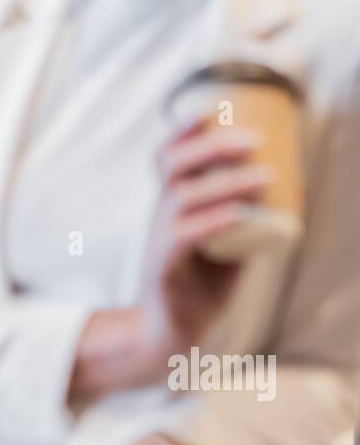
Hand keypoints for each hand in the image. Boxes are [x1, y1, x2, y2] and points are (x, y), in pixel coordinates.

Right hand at [138, 115, 271, 364]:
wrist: (167, 336)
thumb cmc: (196, 288)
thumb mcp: (225, 249)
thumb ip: (246, 224)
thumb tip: (286, 198)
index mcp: (169, 205)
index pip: (166, 158)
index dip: (182, 130)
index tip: (210, 108)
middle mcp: (158, 216)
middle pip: (174, 166)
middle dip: (212, 145)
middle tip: (254, 138)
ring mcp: (157, 241)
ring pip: (183, 198)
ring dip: (224, 183)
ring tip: (263, 176)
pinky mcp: (162, 268)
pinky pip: (185, 236)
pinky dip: (214, 220)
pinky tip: (240, 213)